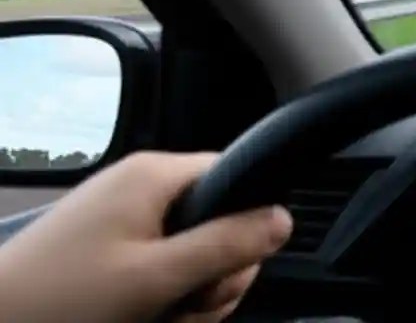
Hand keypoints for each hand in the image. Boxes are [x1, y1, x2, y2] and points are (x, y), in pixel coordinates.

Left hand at [0, 151, 292, 322]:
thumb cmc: (62, 300)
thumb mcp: (155, 278)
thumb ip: (226, 245)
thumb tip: (284, 218)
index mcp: (155, 175)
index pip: (237, 175)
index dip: (248, 225)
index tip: (227, 272)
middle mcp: (142, 188)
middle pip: (221, 222)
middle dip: (216, 274)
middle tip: (188, 307)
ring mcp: (123, 219)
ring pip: (195, 252)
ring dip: (192, 295)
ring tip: (160, 319)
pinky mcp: (109, 249)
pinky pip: (163, 266)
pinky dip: (164, 298)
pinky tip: (147, 319)